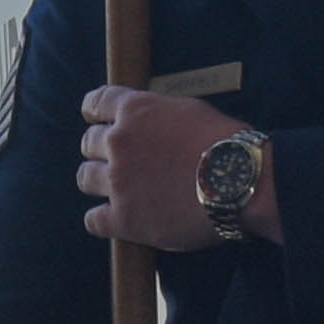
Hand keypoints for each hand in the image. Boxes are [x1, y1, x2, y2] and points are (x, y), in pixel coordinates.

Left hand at [75, 85, 267, 252]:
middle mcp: (118, 142)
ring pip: (85, 178)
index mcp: (134, 111)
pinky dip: (101, 220)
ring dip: (98, 182)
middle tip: (120, 161)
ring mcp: (117, 181)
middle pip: (88, 144)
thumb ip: (158, 115)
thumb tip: (151, 123)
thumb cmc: (224, 143)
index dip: (93, 112)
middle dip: (100, 151)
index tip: (94, 118)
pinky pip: (93, 220)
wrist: (238, 181)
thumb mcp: (188, 110)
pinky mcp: (123, 218)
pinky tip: (114, 220)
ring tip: (118, 190)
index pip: (96, 103)